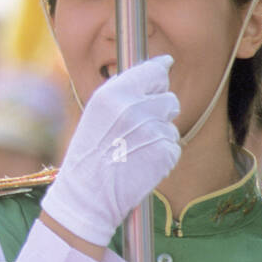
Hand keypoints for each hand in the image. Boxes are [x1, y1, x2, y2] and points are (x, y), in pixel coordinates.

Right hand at [41, 55, 180, 246]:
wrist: (88, 195)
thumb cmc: (88, 155)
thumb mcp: (96, 114)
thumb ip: (122, 92)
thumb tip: (154, 70)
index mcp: (112, 94)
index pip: (153, 71)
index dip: (160, 71)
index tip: (165, 65)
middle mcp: (133, 108)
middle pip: (169, 98)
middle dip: (160, 111)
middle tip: (138, 129)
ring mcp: (151, 130)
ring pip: (171, 125)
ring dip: (159, 136)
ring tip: (134, 150)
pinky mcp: (165, 152)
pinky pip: (174, 146)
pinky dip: (163, 155)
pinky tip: (142, 163)